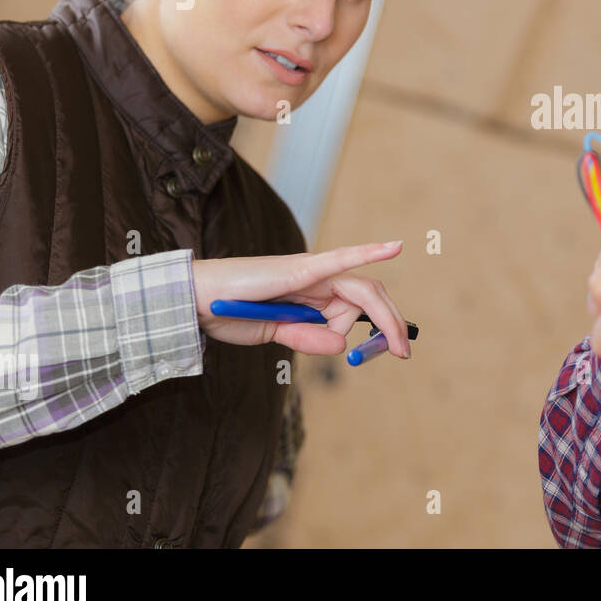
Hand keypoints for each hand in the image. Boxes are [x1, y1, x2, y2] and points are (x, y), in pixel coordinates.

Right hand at [191, 241, 410, 357]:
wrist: (195, 300)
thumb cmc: (230, 313)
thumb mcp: (276, 336)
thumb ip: (308, 338)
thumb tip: (343, 347)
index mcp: (314, 293)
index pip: (360, 307)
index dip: (384, 326)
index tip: (399, 351)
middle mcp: (318, 278)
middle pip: (369, 296)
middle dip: (391, 323)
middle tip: (405, 352)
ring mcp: (310, 270)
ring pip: (356, 294)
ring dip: (366, 319)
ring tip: (336, 336)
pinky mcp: (299, 268)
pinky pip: (339, 261)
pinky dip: (367, 253)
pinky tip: (394, 247)